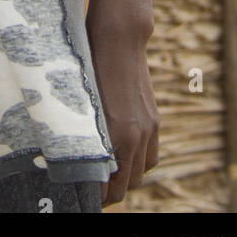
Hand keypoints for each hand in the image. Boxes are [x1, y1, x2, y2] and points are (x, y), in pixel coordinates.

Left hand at [88, 30, 158, 205]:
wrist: (119, 40)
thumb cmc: (92, 67)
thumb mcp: (84, 105)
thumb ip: (88, 136)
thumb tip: (82, 159)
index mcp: (118, 136)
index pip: (111, 186)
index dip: (98, 196)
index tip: (84, 196)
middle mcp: (138, 136)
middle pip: (128, 184)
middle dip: (111, 192)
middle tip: (93, 190)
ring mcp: (149, 128)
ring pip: (141, 172)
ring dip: (126, 178)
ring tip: (108, 175)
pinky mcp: (154, 119)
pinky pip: (151, 154)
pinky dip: (139, 162)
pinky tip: (125, 156)